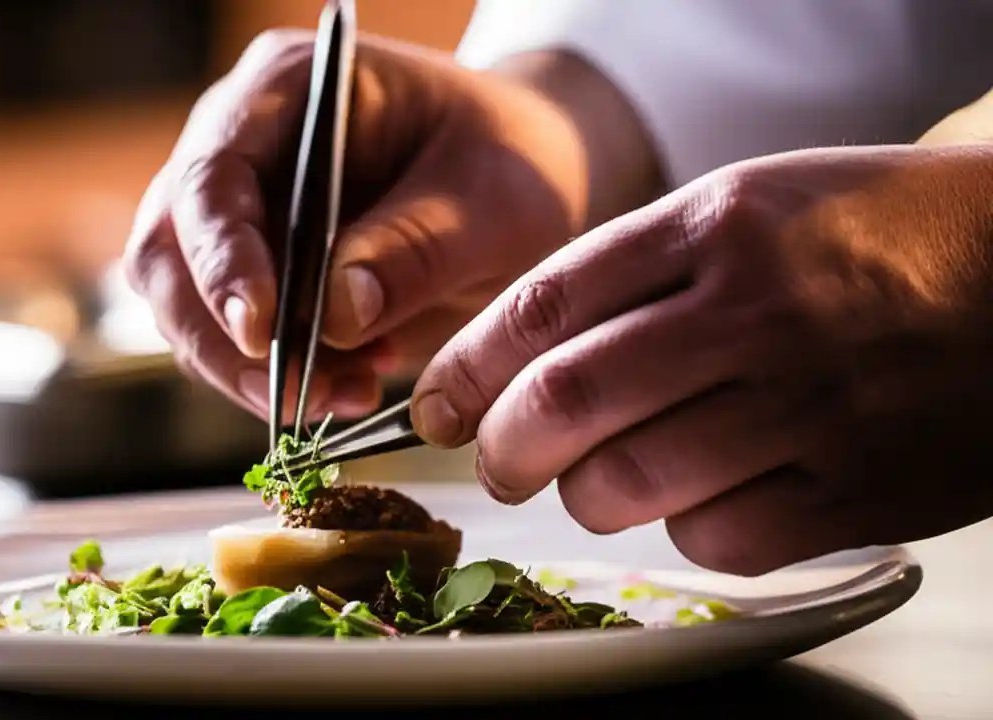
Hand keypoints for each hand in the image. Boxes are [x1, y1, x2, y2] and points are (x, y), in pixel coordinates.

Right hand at [124, 31, 657, 422]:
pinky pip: (231, 342)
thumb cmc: (510, 164)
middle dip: (224, 338)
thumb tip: (338, 314)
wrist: (521, 185)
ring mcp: (236, 214)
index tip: (262, 331)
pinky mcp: (251, 277)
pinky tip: (352, 385)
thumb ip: (418, 247)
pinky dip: (278, 382)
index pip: (213, 175)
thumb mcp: (494, 200)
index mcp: (286, 90)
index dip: (221, 258)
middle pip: (171, 252)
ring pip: (185, 310)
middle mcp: (237, 146)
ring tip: (349, 393)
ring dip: (251, 373)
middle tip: (297, 396)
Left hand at [411, 143, 992, 574]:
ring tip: (603, 476)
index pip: (545, 304)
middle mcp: (754, 313)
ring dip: (587, 493)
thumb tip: (515, 359)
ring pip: (627, 485)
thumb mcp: (749, 207)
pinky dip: (685, 528)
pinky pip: (716, 538)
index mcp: (715, 225)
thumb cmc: (869, 237)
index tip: (436, 401)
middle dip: (501, 449)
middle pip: (565, 404)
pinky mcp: (858, 490)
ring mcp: (810, 406)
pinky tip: (706, 493)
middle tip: (497, 460)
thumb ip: (635, 273)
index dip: (466, 366)